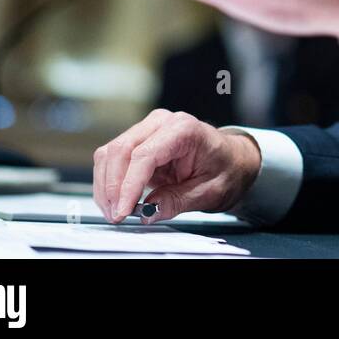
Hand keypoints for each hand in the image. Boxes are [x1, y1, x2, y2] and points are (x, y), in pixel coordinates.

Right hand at [92, 110, 261, 222]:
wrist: (232, 159)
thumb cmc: (226, 169)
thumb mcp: (209, 191)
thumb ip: (177, 201)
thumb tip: (147, 212)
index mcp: (185, 129)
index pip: (145, 154)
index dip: (129, 184)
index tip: (123, 210)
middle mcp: (162, 123)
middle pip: (121, 150)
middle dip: (113, 187)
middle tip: (116, 216)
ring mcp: (148, 129)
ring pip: (111, 153)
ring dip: (106, 186)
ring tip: (115, 212)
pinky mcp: (139, 141)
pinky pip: (113, 159)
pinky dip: (109, 182)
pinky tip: (116, 201)